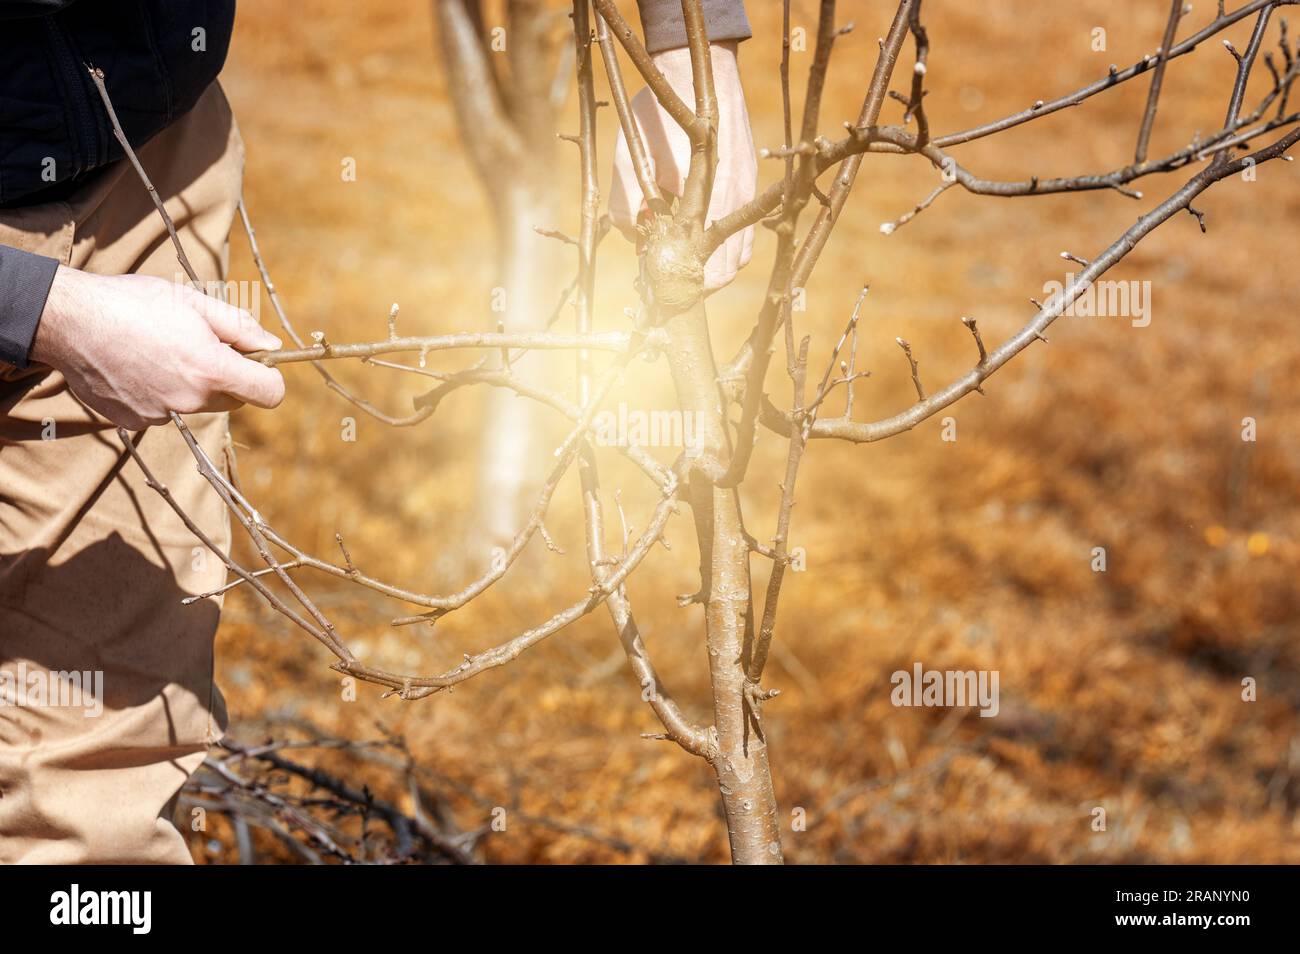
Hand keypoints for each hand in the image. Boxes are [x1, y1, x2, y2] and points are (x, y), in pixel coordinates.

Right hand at [30, 266, 285, 430]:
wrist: (69, 320)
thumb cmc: (134, 303)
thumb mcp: (194, 303)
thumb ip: (240, 327)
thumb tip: (272, 347)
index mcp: (212, 371)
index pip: (269, 393)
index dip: (269, 377)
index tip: (256, 362)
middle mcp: (190, 401)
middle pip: (233, 400)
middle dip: (228, 377)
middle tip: (201, 346)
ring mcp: (161, 416)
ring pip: (197, 405)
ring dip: (191, 385)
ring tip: (159, 352)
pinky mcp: (134, 422)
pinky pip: (163, 411)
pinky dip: (159, 394)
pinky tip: (136, 367)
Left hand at [610, 41, 756, 293]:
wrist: (694, 72)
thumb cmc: (656, 115)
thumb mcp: (629, 158)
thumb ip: (625, 206)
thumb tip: (633, 241)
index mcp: (705, 200)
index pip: (708, 271)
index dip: (687, 287)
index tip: (666, 289)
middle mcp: (733, 200)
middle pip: (726, 271)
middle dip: (701, 283)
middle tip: (673, 280)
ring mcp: (746, 192)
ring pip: (739, 257)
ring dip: (716, 267)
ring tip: (689, 263)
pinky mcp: (749, 183)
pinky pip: (746, 234)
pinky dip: (728, 248)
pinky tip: (705, 239)